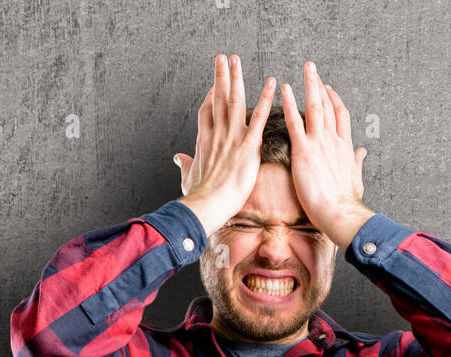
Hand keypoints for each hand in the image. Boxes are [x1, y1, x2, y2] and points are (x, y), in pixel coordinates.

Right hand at [174, 54, 276, 236]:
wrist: (207, 204)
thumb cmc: (199, 197)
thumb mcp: (188, 178)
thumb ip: (185, 164)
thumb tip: (178, 159)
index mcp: (204, 141)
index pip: (207, 112)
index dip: (210, 96)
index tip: (213, 84)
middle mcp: (217, 134)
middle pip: (217, 98)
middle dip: (221, 76)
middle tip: (224, 57)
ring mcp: (232, 138)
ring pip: (235, 100)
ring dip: (237, 78)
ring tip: (238, 60)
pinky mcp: (248, 146)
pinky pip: (259, 118)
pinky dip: (266, 99)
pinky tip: (272, 84)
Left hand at [280, 61, 373, 247]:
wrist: (341, 214)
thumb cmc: (347, 203)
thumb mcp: (356, 178)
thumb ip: (357, 161)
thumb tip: (363, 153)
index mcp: (345, 147)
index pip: (341, 116)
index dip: (334, 99)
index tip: (328, 88)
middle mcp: (333, 141)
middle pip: (328, 105)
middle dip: (320, 85)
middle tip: (312, 68)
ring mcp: (319, 144)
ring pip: (315, 107)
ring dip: (309, 85)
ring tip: (304, 69)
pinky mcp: (304, 151)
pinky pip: (296, 122)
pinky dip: (290, 104)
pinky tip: (286, 90)